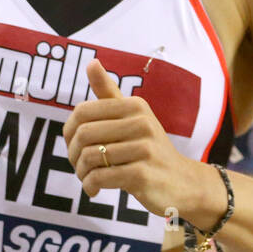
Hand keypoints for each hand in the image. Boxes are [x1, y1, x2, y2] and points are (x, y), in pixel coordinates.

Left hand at [62, 59, 217, 226]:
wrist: (182, 182)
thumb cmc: (149, 149)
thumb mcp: (132, 117)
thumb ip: (109, 93)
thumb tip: (91, 62)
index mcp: (135, 105)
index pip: (82, 111)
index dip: (69, 131)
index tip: (74, 146)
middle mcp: (141, 122)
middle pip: (84, 134)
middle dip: (73, 154)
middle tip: (78, 166)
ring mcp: (144, 149)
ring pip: (91, 157)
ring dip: (82, 172)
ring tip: (87, 178)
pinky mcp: (143, 174)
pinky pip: (101, 177)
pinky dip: (91, 185)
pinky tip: (94, 189)